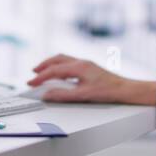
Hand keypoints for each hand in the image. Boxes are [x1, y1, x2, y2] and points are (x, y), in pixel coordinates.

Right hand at [27, 54, 155, 105]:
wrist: (125, 90)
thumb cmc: (107, 91)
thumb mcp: (82, 95)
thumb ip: (63, 95)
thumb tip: (47, 95)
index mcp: (78, 67)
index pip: (53, 70)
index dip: (40, 77)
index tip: (31, 83)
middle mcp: (81, 62)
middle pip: (56, 59)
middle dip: (43, 66)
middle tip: (34, 73)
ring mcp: (86, 64)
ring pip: (63, 59)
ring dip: (51, 64)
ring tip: (44, 71)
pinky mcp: (90, 68)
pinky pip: (70, 63)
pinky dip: (60, 66)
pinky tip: (61, 74)